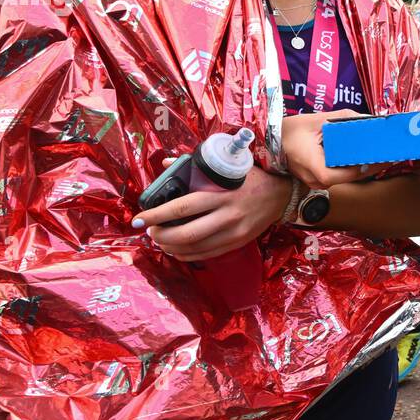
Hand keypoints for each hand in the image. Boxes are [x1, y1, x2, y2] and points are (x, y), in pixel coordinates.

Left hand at [133, 163, 291, 262]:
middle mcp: (227, 215)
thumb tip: (165, 164)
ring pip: (195, 247)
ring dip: (171, 247)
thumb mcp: (225, 167)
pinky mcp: (237, 242)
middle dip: (161, 235)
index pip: (182, 207)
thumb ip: (194, 166)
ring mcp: (233, 232)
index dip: (157, 214)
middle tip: (149, 231)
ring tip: (160, 241)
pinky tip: (176, 250)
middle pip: (186, 233)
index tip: (139, 219)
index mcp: (220, 193)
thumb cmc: (249, 177)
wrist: (280, 195)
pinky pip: (207, 254)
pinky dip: (187, 255)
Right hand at [282, 110, 388, 188]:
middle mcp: (319, 182)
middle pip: (353, 176)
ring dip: (365, 165)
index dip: (371, 165)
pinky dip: (353, 165)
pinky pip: (340, 175)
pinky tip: (367, 155)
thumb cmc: (290, 131)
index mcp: (318, 170)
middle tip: (392, 152)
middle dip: (373, 164)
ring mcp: (318, 183)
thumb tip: (371, 119)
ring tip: (384, 153)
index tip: (387, 155)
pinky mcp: (319, 180)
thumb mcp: (318, 120)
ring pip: (347, 177)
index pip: (351, 173)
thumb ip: (345, 119)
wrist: (269, 141)